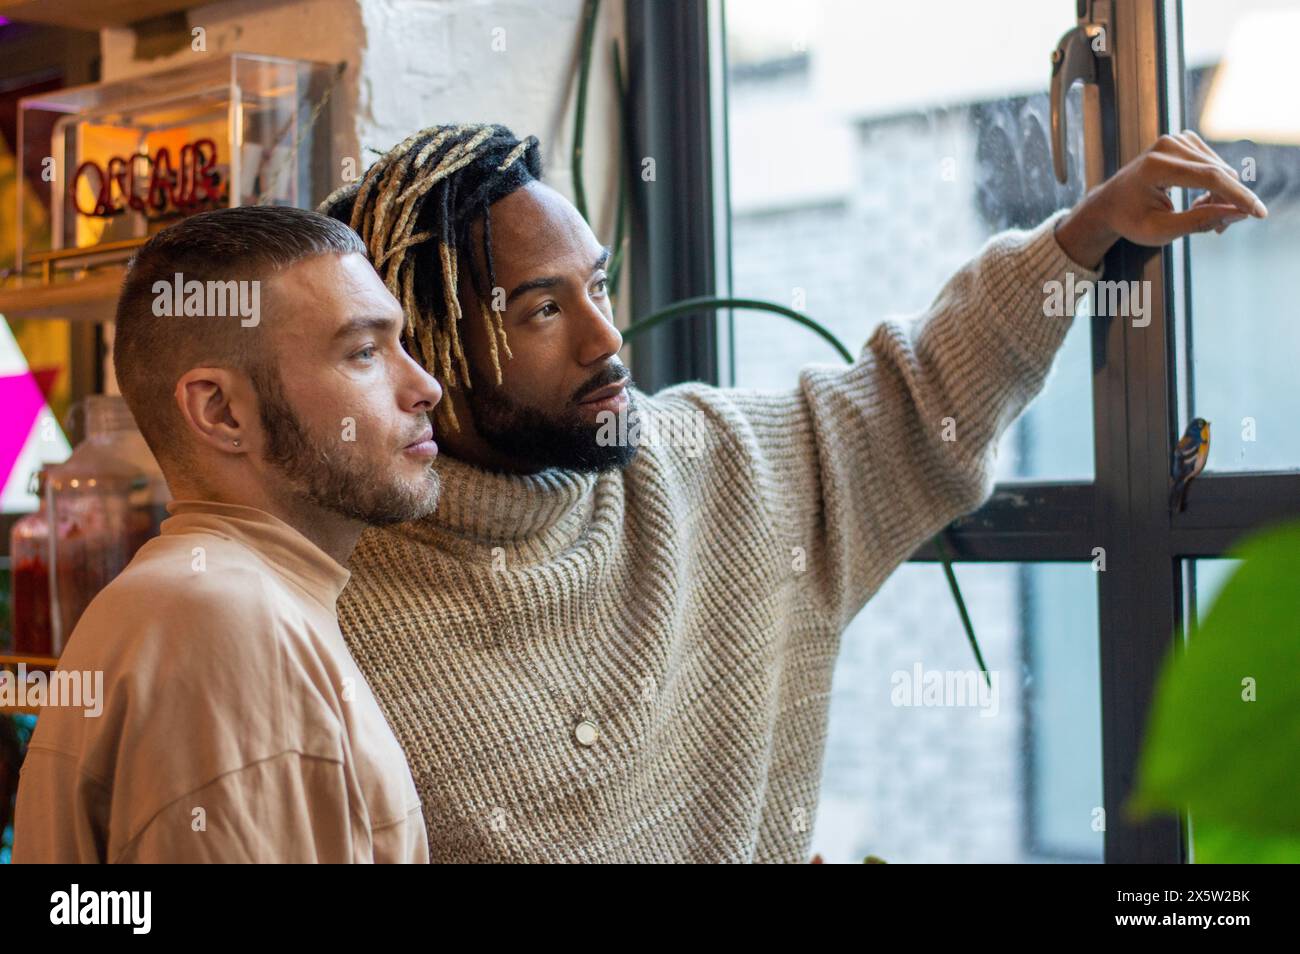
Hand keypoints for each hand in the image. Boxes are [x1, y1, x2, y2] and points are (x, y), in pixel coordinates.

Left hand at [1054, 130, 1266, 269]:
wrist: (1110, 204)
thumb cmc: (1131, 221)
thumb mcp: (1160, 231)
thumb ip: (1199, 221)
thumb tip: (1239, 213)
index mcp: (1156, 166)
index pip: (1210, 177)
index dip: (1237, 196)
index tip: (1259, 213)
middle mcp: (1168, 145)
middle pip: (1219, 173)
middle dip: (1226, 203)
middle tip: (1219, 230)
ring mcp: (1176, 138)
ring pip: (1220, 169)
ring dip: (1220, 195)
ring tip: (1203, 217)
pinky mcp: (1184, 140)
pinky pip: (1214, 164)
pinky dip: (1214, 184)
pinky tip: (1198, 200)